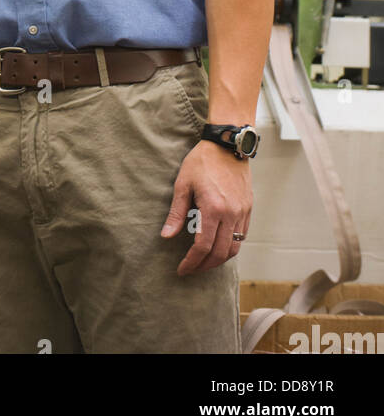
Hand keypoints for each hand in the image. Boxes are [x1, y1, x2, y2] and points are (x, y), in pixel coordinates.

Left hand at [160, 140, 251, 275]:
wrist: (227, 145)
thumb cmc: (201, 162)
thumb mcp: (183, 184)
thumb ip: (176, 213)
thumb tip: (166, 236)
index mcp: (213, 209)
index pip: (203, 246)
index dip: (191, 262)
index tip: (182, 269)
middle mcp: (231, 214)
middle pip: (220, 253)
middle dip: (204, 266)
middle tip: (191, 269)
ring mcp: (242, 213)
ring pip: (234, 248)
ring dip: (219, 259)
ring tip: (203, 262)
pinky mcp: (248, 209)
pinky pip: (242, 236)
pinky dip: (230, 247)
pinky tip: (218, 246)